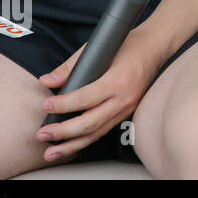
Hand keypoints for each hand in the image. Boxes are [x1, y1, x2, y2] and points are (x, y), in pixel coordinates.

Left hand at [35, 30, 165, 161]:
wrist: (155, 47)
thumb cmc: (128, 45)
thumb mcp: (98, 49)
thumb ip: (71, 66)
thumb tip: (47, 81)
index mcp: (117, 81)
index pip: (85, 99)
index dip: (63, 105)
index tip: (46, 105)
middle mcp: (124, 98)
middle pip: (90, 123)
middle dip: (63, 132)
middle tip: (42, 134)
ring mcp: (127, 108)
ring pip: (96, 133)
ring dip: (72, 145)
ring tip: (51, 152)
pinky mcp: (127, 113)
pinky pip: (104, 130)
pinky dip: (86, 140)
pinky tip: (71, 145)